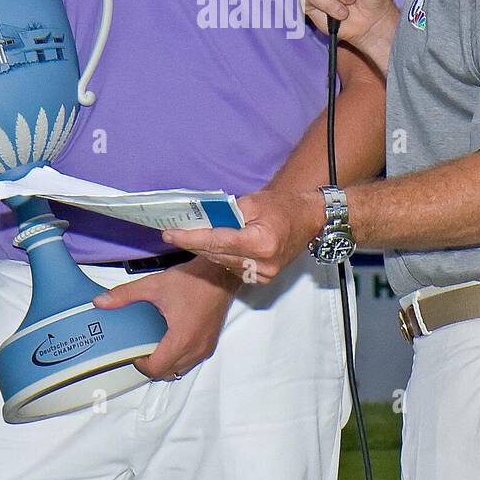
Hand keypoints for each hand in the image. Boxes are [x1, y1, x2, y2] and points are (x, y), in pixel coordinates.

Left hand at [90, 258, 234, 380]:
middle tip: (141, 347)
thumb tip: (100, 302)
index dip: (140, 364)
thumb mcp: (154, 285)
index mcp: (181, 339)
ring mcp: (205, 347)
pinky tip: (171, 339)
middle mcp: (195, 349)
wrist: (221, 273)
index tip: (134, 350)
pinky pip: (191, 361)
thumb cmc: (192, 280)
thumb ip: (125, 295)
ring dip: (166, 363)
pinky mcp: (210, 343)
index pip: (156, 369)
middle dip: (152, 365)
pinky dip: (179, 357)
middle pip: (168, 373)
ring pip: (180, 369)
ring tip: (155, 343)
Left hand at [161, 188, 325, 284]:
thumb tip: (202, 221)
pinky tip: (211, 247)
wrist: (309, 220)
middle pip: (217, 255)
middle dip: (193, 244)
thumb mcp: (253, 201)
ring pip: (222, 263)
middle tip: (172, 234)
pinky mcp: (262, 278)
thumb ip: (227, 213)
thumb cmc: (282, 206)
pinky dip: (220, 257)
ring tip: (188, 238)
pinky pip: (233, 268)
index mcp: (260, 242)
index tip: (170, 234)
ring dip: (205, 251)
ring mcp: (263, 274)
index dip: (190, 238)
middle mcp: (262, 263)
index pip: (216, 242)